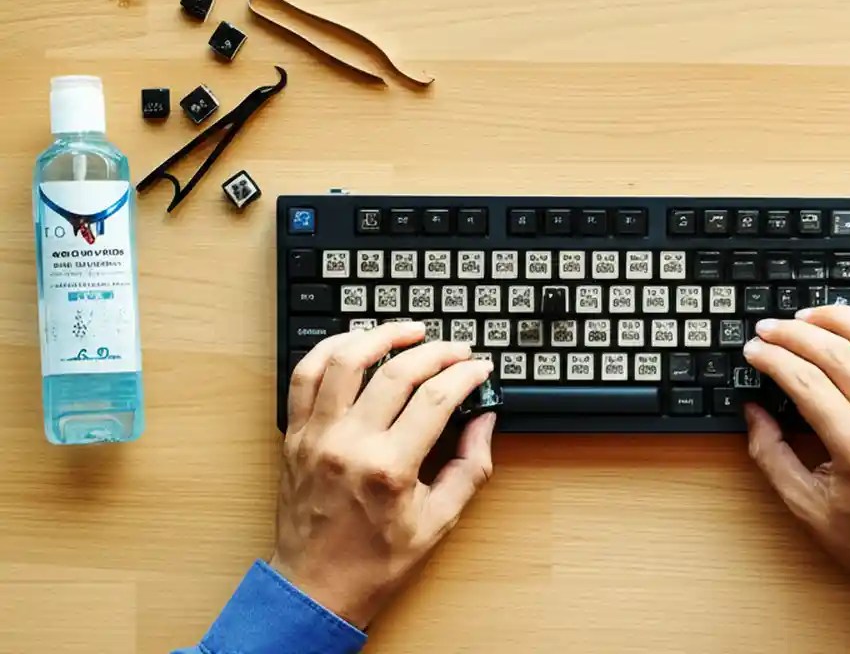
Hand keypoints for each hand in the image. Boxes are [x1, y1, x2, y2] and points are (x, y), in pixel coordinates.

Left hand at [271, 321, 496, 627]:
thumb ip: (469, 466)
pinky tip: (355, 343)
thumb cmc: (376, 562)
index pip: (436, 399)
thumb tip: (485, 420)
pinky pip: (303, 376)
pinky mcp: (295, 435)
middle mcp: (349, 445)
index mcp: (389, 469)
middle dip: (436, 351)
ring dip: (380, 336)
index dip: (465, 375)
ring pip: (344, 361)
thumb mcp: (439, 521)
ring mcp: (316, 436)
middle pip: (397, 372)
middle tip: (457, 349)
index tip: (480, 369)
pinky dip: (329, 350)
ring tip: (409, 331)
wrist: (315, 587)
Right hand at [742, 306, 849, 605]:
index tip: (753, 351)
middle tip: (769, 329)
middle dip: (795, 333)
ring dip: (841, 318)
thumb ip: (771, 454)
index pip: (806, 381)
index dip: (773, 358)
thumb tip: (752, 410)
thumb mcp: (804, 506)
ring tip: (810, 316)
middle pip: (839, 353)